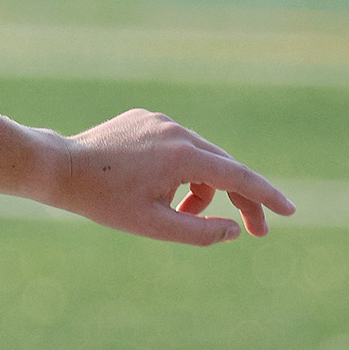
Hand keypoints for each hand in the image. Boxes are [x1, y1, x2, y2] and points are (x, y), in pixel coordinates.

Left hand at [49, 109, 294, 246]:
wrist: (59, 168)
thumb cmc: (104, 201)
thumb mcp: (155, 226)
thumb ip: (201, 232)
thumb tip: (235, 230)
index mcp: (183, 155)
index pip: (239, 177)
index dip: (266, 197)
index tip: (289, 212)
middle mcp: (177, 130)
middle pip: (224, 166)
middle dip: (239, 198)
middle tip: (253, 230)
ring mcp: (161, 120)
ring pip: (200, 158)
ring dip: (203, 188)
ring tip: (182, 214)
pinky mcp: (146, 118)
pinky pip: (177, 146)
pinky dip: (181, 171)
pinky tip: (159, 190)